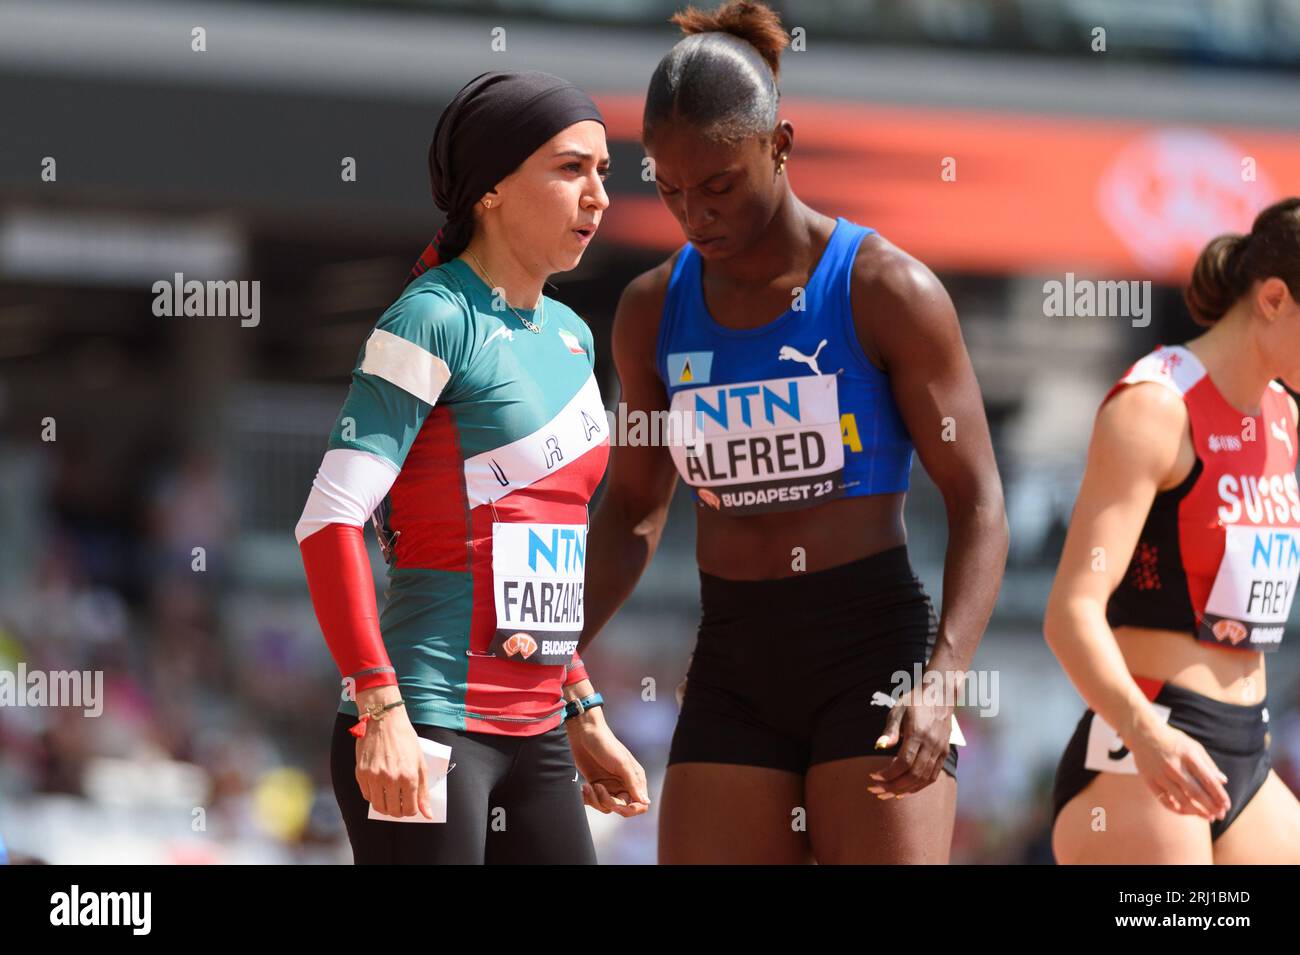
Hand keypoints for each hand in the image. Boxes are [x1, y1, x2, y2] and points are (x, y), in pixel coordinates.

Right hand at [354, 686, 433, 819]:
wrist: (384, 720)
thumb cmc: (405, 739)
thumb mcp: (420, 763)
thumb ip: (424, 791)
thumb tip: (428, 814)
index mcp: (409, 776)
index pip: (409, 809)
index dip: (410, 810)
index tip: (410, 805)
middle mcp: (390, 778)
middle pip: (393, 811)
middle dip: (398, 810)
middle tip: (399, 802)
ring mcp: (373, 777)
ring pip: (378, 806)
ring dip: (385, 806)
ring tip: (389, 797)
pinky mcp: (360, 773)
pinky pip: (366, 795)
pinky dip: (373, 796)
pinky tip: (379, 787)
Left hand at [567, 719, 649, 816]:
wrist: (583, 733)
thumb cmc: (606, 744)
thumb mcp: (622, 763)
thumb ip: (634, 784)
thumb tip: (646, 802)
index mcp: (635, 779)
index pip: (640, 805)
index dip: (630, 810)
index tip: (616, 804)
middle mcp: (624, 784)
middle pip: (621, 808)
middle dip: (608, 802)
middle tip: (598, 787)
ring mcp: (609, 786)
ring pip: (606, 807)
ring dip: (595, 799)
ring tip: (588, 786)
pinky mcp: (595, 786)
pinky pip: (594, 802)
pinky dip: (587, 799)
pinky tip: (583, 788)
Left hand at [868, 686, 952, 797]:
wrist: (940, 696)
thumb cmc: (914, 702)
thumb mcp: (898, 710)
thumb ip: (890, 730)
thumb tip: (878, 746)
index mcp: (919, 733)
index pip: (903, 762)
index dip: (888, 773)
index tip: (873, 777)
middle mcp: (932, 744)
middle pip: (913, 774)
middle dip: (892, 786)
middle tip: (875, 790)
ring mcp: (940, 750)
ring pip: (923, 779)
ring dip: (904, 790)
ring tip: (886, 794)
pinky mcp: (944, 754)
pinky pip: (932, 777)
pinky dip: (917, 787)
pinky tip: (904, 791)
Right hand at [1129, 721, 1229, 821]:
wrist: (1143, 733)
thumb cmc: (1173, 741)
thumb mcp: (1193, 746)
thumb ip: (1209, 764)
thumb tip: (1223, 782)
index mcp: (1188, 756)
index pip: (1208, 780)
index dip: (1219, 795)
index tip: (1227, 806)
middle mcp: (1174, 765)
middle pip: (1196, 793)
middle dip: (1211, 807)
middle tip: (1221, 815)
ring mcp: (1160, 774)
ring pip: (1181, 800)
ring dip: (1197, 812)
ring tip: (1208, 817)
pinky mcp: (1149, 780)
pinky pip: (1165, 800)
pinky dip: (1178, 809)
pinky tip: (1187, 811)